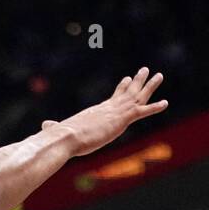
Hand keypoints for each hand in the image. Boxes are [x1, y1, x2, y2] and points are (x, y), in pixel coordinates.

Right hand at [42, 68, 167, 157]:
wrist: (66, 137)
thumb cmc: (61, 138)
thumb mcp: (60, 132)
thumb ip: (54, 129)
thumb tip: (43, 128)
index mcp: (96, 111)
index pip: (112, 98)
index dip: (121, 89)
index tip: (127, 79)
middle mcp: (107, 108)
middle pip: (125, 92)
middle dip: (137, 81)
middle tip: (144, 70)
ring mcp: (115, 112)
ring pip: (137, 96)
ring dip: (149, 86)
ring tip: (159, 75)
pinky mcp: (121, 120)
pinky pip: (142, 111)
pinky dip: (154, 107)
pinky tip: (165, 103)